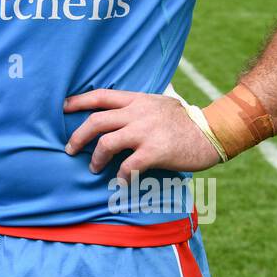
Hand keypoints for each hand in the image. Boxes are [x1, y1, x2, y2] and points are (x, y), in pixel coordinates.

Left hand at [63, 89, 220, 182]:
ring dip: (95, 157)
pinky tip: (120, 180)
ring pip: (106, 143)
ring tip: (93, 167)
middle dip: (78, 136)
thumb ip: (140, 107)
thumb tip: (121, 115)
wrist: (213, 132)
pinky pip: (127, 165)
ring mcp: (146, 132)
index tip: (63, 107)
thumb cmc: (185, 122)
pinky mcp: (155, 151)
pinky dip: (120, 175)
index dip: (79, 100)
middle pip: (96, 121)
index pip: (101, 95)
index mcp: (137, 100)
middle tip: (70, 149)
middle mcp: (138, 113)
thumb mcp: (160, 104)